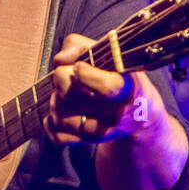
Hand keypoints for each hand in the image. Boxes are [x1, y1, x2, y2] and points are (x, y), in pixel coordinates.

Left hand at [42, 33, 168, 145]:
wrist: (138, 113)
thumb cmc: (118, 76)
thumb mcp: (109, 54)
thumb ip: (80, 46)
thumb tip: (60, 59)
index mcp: (127, 88)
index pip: (107, 86)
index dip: (86, 74)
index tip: (79, 67)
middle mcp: (117, 113)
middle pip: (72, 95)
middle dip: (60, 80)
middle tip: (64, 75)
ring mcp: (102, 132)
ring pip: (60, 116)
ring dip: (55, 101)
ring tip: (63, 94)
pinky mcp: (87, 143)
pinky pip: (57, 136)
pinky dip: (51, 123)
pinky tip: (62, 110)